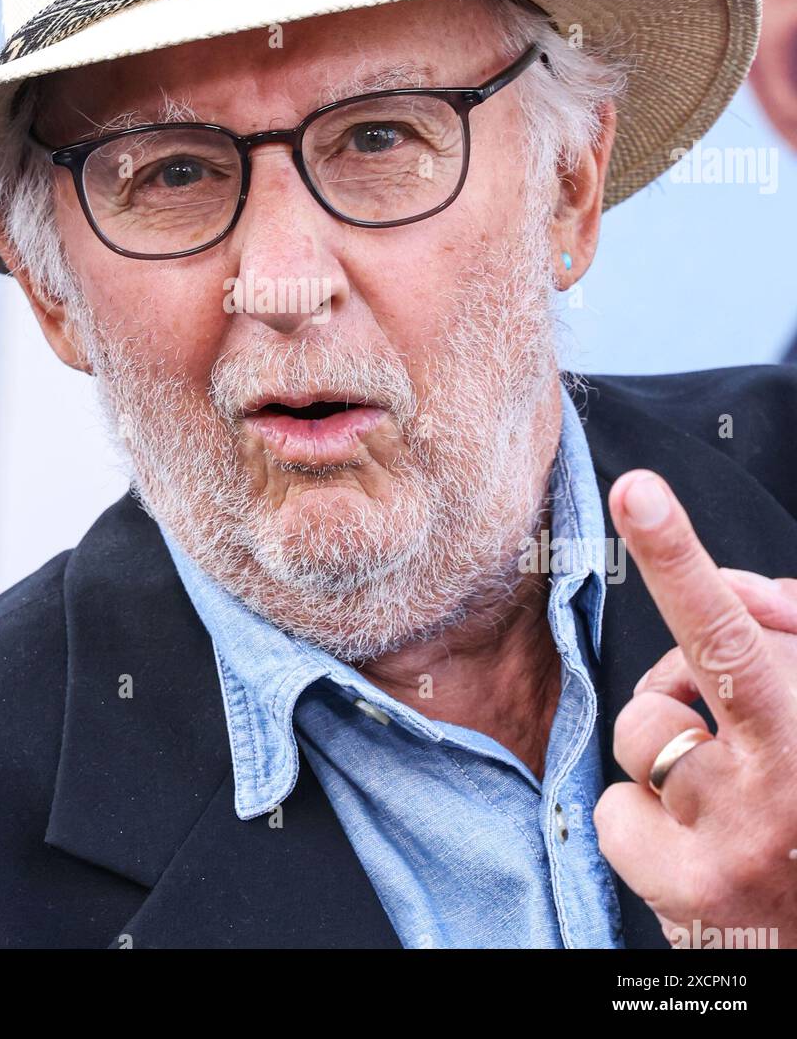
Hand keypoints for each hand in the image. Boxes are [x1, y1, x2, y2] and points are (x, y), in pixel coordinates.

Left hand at [593, 469, 796, 948]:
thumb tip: (736, 591)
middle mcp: (777, 787)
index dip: (680, 560)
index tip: (637, 494)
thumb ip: (781, 630)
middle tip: (668, 582)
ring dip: (668, 749)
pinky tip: (696, 840)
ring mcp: (730, 847)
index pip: (735, 636)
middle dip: (664, 665)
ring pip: (638, 739)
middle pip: (661, 690)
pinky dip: (644, 819)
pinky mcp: (692, 899)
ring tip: (727, 790)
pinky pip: (614, 812)